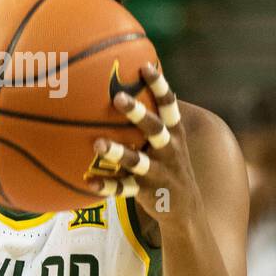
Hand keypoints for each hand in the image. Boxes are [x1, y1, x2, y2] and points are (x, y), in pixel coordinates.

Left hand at [86, 63, 199, 219]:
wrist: (186, 208)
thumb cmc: (168, 163)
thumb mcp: (169, 141)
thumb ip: (153, 118)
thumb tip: (130, 85)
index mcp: (174, 134)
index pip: (169, 106)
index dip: (159, 86)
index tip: (146, 67)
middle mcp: (169, 151)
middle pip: (155, 129)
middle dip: (138, 113)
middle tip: (117, 98)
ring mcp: (158, 172)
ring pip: (137, 161)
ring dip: (118, 153)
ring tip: (98, 144)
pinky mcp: (146, 192)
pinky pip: (124, 189)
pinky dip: (107, 187)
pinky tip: (89, 183)